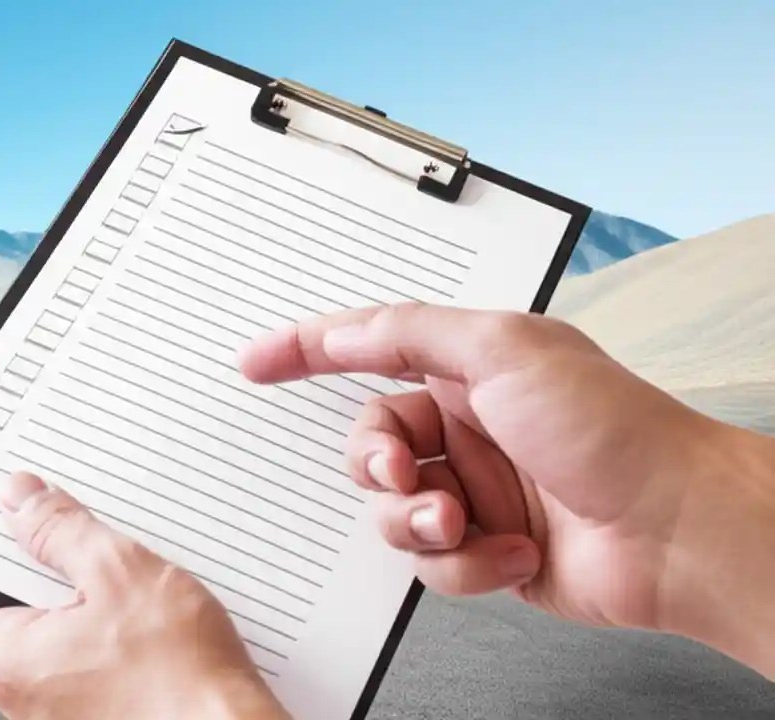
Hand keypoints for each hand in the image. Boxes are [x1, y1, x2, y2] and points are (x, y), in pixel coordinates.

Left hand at [0, 471, 289, 719]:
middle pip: (36, 606)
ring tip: (147, 603)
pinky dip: (123, 642)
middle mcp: (24, 696)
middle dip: (75, 575)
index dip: (27, 542)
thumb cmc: (179, 676)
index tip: (54, 521)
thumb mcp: (117, 571)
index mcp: (8, 660)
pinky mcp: (101, 717)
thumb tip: (24, 501)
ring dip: (105, 608)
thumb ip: (59, 529)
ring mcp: (62, 713)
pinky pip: (99, 663)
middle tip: (115, 563)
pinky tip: (158, 634)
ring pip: (74, 633)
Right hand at [239, 302, 774, 677]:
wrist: (675, 530)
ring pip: (391, 512)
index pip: (368, 348)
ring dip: (419, 523)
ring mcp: (476, 491)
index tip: (256, 363)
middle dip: (377, 468)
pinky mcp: (486, 551)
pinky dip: (467, 563)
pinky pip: (432, 565)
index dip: (306, 352)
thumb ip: (411, 331)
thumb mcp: (503, 349)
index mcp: (469, 367)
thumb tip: (344, 328)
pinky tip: (515, 551)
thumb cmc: (610, 427)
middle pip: (369, 445)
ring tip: (463, 523)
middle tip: (405, 476)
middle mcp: (467, 427)